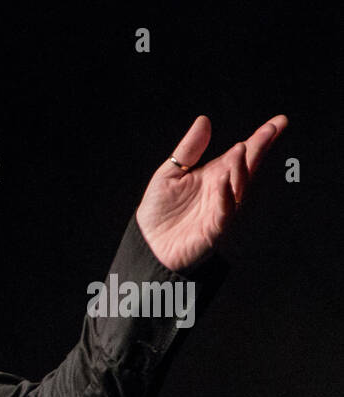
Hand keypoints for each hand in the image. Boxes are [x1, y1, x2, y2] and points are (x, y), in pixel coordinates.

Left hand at [135, 114, 287, 271]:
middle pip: (246, 167)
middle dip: (260, 148)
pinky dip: (225, 195)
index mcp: (214, 176)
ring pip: (238, 188)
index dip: (258, 139)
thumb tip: (204, 120)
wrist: (147, 247)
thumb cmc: (159, 212)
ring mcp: (220, 211)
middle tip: (274, 128)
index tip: (277, 121)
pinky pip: (224, 212)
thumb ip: (188, 150)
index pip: (240, 155)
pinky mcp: (213, 231)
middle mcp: (222, 192)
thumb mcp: (169, 174)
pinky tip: (224, 179)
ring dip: (241, 168)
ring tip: (243, 147)